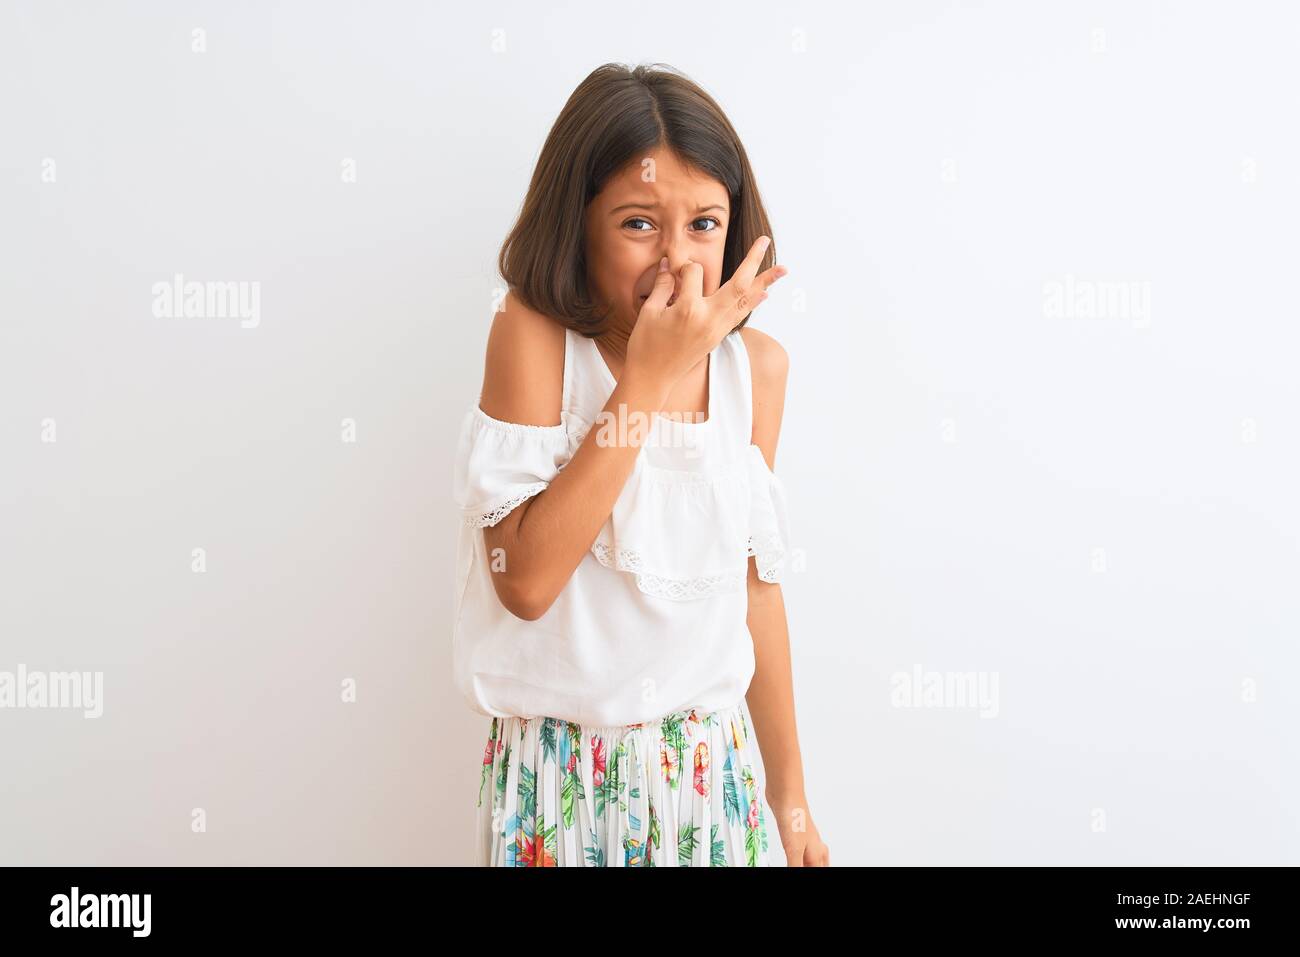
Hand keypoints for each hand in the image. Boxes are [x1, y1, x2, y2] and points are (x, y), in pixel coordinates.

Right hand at [625, 235, 786, 393]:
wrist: (653, 378)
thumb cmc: (645, 345)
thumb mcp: (649, 312)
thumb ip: (662, 286)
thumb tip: (670, 264)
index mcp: (688, 309)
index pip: (693, 273)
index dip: (683, 267)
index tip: (672, 272)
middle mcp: (708, 318)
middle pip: (738, 284)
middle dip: (753, 261)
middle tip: (765, 241)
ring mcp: (716, 329)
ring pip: (745, 301)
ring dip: (764, 282)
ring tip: (783, 269)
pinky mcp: (718, 337)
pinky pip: (740, 315)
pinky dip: (752, 301)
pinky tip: (764, 293)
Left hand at [767, 790, 830, 866]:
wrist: (786, 793)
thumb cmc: (795, 817)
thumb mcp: (794, 850)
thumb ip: (795, 867)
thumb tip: (795, 874)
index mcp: (817, 854)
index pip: (820, 871)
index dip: (816, 872)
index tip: (806, 868)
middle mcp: (815, 846)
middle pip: (821, 865)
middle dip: (819, 868)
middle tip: (819, 869)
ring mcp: (805, 838)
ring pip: (813, 856)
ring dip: (812, 863)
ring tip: (808, 865)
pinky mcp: (795, 831)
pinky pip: (800, 848)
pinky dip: (799, 856)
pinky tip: (793, 853)